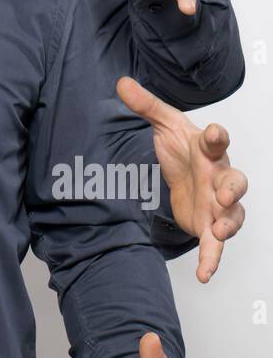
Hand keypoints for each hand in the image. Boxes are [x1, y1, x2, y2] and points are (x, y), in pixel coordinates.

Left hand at [118, 75, 246, 281]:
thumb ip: (145, 105)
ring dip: (230, 223)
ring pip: (234, 214)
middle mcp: (219, 176)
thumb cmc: (182, 148)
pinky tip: (205, 275)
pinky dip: (213, 259)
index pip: (216, 140)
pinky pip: (217, 245)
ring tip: (220, 232)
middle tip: (224, 192)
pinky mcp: (211, 225)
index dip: (216, 136)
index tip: (213, 132)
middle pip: (236, 179)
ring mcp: (219, 203)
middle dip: (232, 186)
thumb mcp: (162, 125)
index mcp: (208, 149)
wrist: (184, 173)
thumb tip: (121, 82)